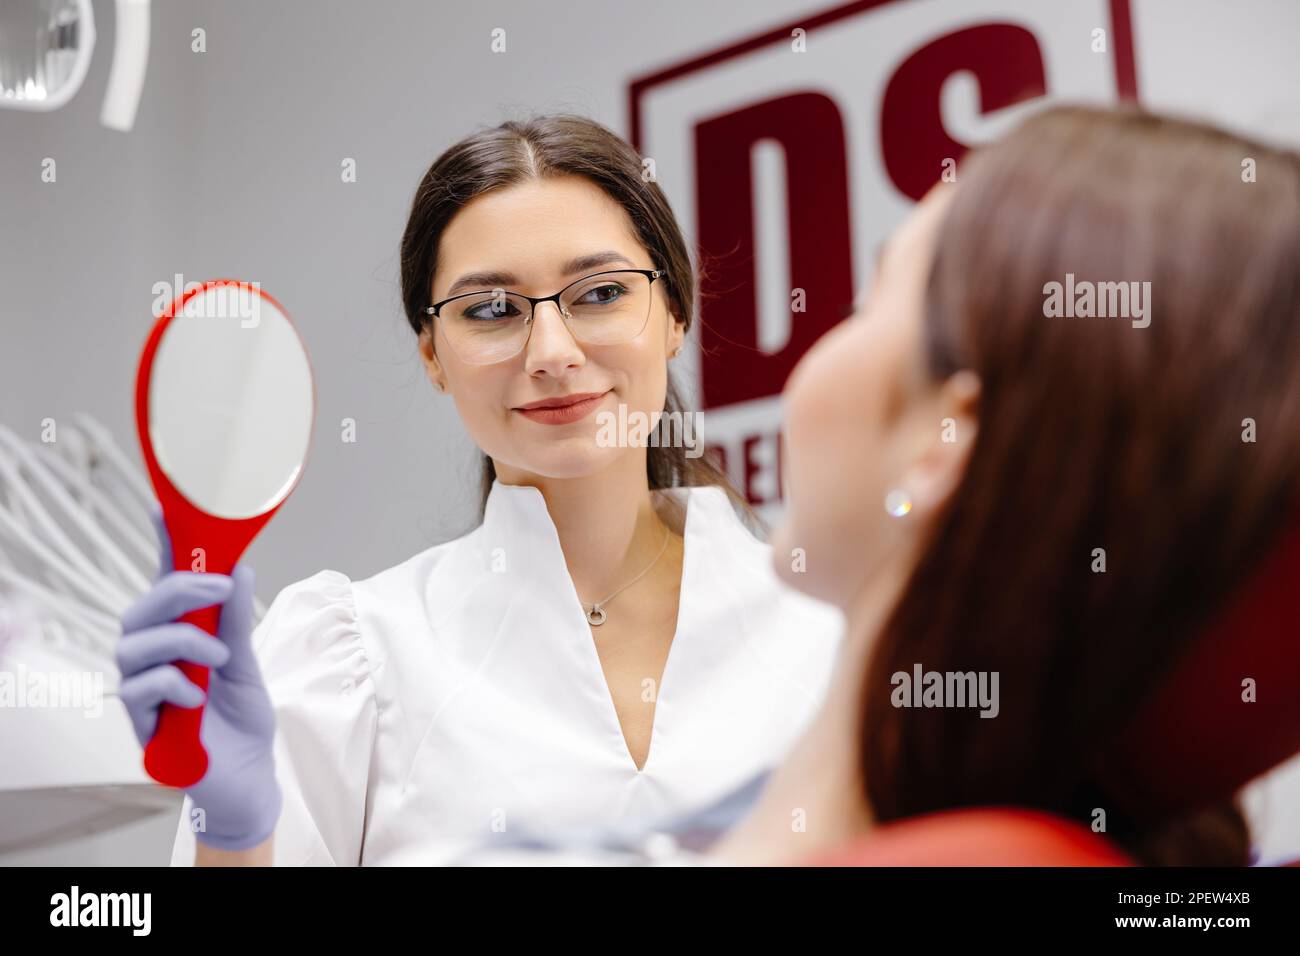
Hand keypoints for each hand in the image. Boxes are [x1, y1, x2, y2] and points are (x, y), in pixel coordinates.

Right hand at [116, 504, 281, 850]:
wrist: (249, 775)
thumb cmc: (242, 717)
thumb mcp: (248, 661)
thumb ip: (236, 619)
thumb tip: (238, 568)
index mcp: (181, 632)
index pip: (164, 582)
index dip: (163, 545)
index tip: (163, 508)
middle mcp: (154, 654)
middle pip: (140, 608)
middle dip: (178, 590)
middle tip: (219, 588)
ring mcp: (143, 687)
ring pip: (133, 644)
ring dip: (183, 641)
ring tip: (221, 658)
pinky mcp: (140, 721)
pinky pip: (138, 688)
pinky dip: (171, 684)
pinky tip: (197, 697)